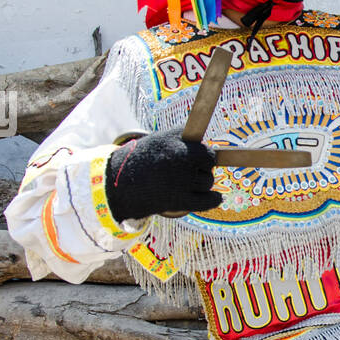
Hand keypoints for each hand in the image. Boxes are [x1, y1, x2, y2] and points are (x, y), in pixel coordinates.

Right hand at [105, 130, 222, 221]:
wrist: (122, 181)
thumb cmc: (147, 158)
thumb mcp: (163, 138)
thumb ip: (187, 139)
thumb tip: (214, 148)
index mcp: (178, 143)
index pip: (207, 153)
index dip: (204, 157)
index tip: (200, 161)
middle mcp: (181, 160)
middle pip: (209, 167)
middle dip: (202, 170)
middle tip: (187, 172)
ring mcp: (181, 181)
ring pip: (207, 183)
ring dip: (201, 184)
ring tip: (182, 183)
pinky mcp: (179, 200)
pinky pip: (207, 201)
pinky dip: (214, 199)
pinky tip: (217, 197)